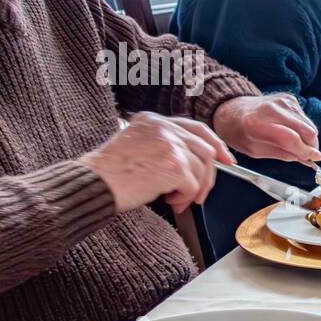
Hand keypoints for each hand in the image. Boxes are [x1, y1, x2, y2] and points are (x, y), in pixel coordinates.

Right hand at [79, 111, 233, 213]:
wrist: (93, 184)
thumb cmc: (110, 173)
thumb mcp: (138, 146)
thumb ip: (166, 146)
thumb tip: (197, 164)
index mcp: (154, 120)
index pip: (196, 128)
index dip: (216, 145)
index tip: (228, 159)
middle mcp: (163, 127)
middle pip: (205, 150)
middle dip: (207, 177)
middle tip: (198, 195)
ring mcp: (170, 144)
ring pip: (201, 170)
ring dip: (192, 190)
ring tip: (175, 200)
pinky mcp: (173, 164)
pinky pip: (193, 185)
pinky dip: (184, 197)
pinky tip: (168, 200)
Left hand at [213, 94, 320, 164]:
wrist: (232, 110)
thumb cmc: (241, 133)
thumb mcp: (255, 151)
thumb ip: (283, 154)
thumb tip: (308, 159)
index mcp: (257, 124)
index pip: (291, 138)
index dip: (306, 151)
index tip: (315, 159)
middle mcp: (272, 108)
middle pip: (306, 130)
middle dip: (311, 146)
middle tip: (307, 156)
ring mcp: (282, 100)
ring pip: (309, 125)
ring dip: (308, 138)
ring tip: (296, 144)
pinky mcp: (289, 98)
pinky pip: (305, 119)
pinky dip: (303, 129)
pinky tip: (291, 132)